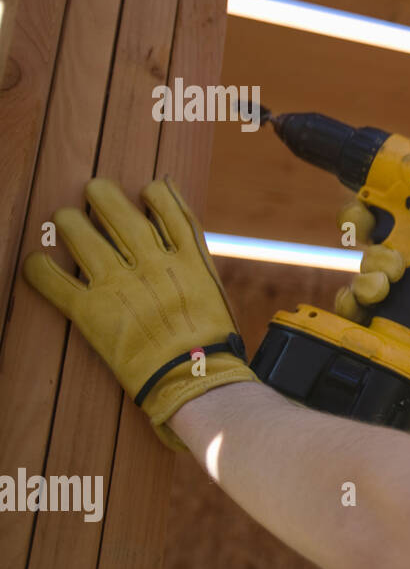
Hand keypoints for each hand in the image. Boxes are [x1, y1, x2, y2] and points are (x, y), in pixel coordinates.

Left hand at [22, 177, 258, 450]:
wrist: (196, 377)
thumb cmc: (211, 339)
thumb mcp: (213, 288)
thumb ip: (194, 254)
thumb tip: (178, 225)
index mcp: (185, 257)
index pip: (164, 205)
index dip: (151, 191)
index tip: (143, 190)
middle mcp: (151, 264)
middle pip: (118, 213)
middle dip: (102, 196)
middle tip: (93, 190)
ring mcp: (120, 286)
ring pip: (83, 237)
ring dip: (70, 222)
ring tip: (65, 217)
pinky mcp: (93, 312)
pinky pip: (54, 282)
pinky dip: (39, 269)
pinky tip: (36, 260)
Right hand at [334, 198, 409, 406]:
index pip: (392, 225)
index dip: (373, 212)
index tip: (367, 206)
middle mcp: (406, 276)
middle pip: (370, 249)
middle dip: (375, 253)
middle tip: (396, 269)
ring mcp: (389, 303)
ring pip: (360, 278)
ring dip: (368, 281)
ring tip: (385, 291)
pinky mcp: (376, 327)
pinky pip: (349, 309)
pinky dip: (350, 304)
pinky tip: (365, 308)